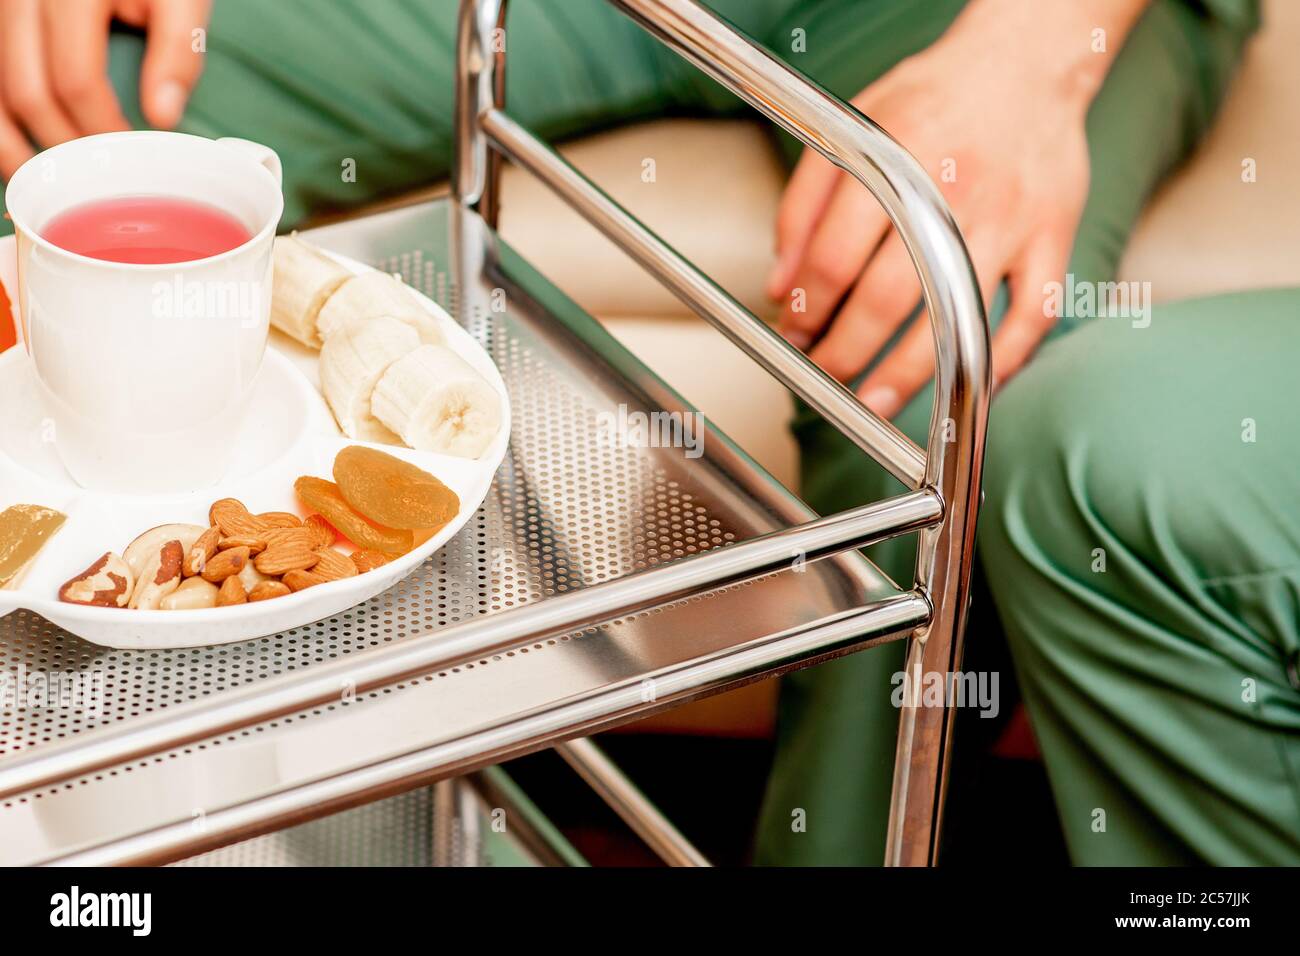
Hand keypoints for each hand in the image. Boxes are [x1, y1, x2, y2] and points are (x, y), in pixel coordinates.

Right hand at [0, 0, 211, 176]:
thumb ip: (178, 48)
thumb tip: (163, 116)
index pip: (76, 80)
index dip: (102, 130)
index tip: (130, 158)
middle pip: (28, 89)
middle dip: (60, 144)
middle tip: (94, 179)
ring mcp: (0, 2)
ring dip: (10, 140)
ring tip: (41, 180)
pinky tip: (16, 145)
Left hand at [768, 0, 1146, 417]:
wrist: (1027, 63)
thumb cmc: (936, 97)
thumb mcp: (853, 129)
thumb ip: (805, 203)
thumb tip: (782, 283)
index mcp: (898, 164)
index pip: (837, 259)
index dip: (808, 309)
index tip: (794, 332)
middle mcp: (955, 196)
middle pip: (889, 300)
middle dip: (846, 352)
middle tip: (825, 373)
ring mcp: (1009, 223)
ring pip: (956, 321)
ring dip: (909, 376)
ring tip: (874, 403)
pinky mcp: (1052, 238)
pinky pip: (1032, 318)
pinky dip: (1003, 362)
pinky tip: (967, 388)